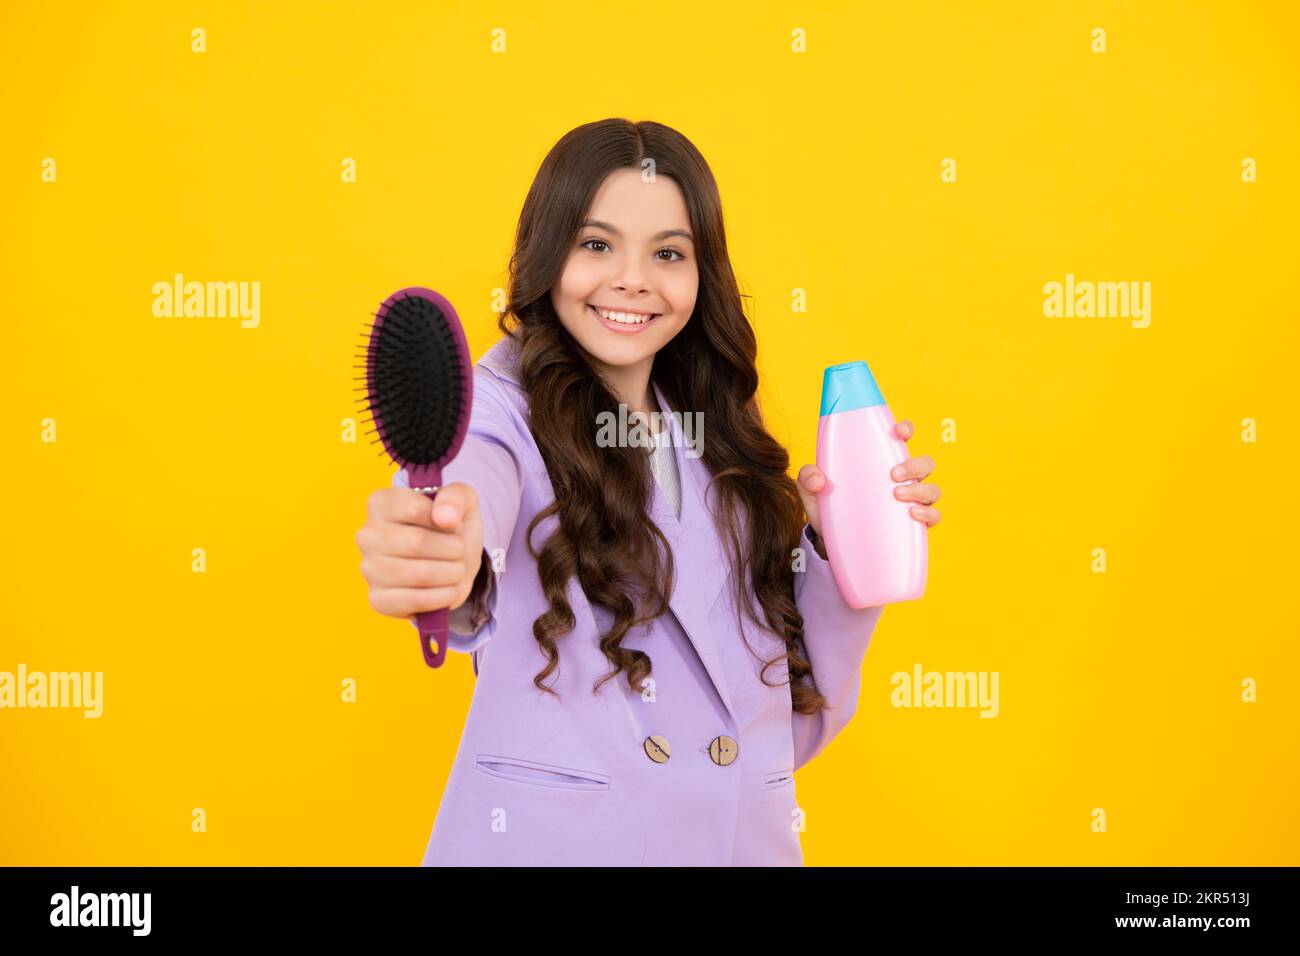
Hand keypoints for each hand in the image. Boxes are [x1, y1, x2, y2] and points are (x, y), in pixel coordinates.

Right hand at [356, 482, 483, 621]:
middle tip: (460, 552)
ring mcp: (369, 569)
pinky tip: (448, 589)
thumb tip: (444, 518)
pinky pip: (416, 601)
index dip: (445, 520)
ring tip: (456, 569)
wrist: (452, 564)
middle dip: (453, 549)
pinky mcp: (378, 599)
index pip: (414, 509)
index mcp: (381, 504)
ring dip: (452, 573)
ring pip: (420, 574)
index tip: (453, 525)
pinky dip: (443, 596)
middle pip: (418, 543)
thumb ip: (456, 497)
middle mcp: (368, 535)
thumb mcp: (462, 501)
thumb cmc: (450, 528)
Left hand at [795, 419, 941, 545]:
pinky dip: (929, 513)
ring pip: (932, 489)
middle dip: (915, 465)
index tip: (899, 431)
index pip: (901, 438)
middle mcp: (902, 478)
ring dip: (921, 490)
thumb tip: (819, 480)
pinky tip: (913, 515)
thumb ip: (808, 477)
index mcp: (881, 460)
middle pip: (925, 463)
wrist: (831, 542)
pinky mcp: (914, 525)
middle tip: (893, 475)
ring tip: (898, 495)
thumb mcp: (812, 490)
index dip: (906, 429)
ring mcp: (910, 501)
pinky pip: (933, 515)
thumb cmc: (828, 506)